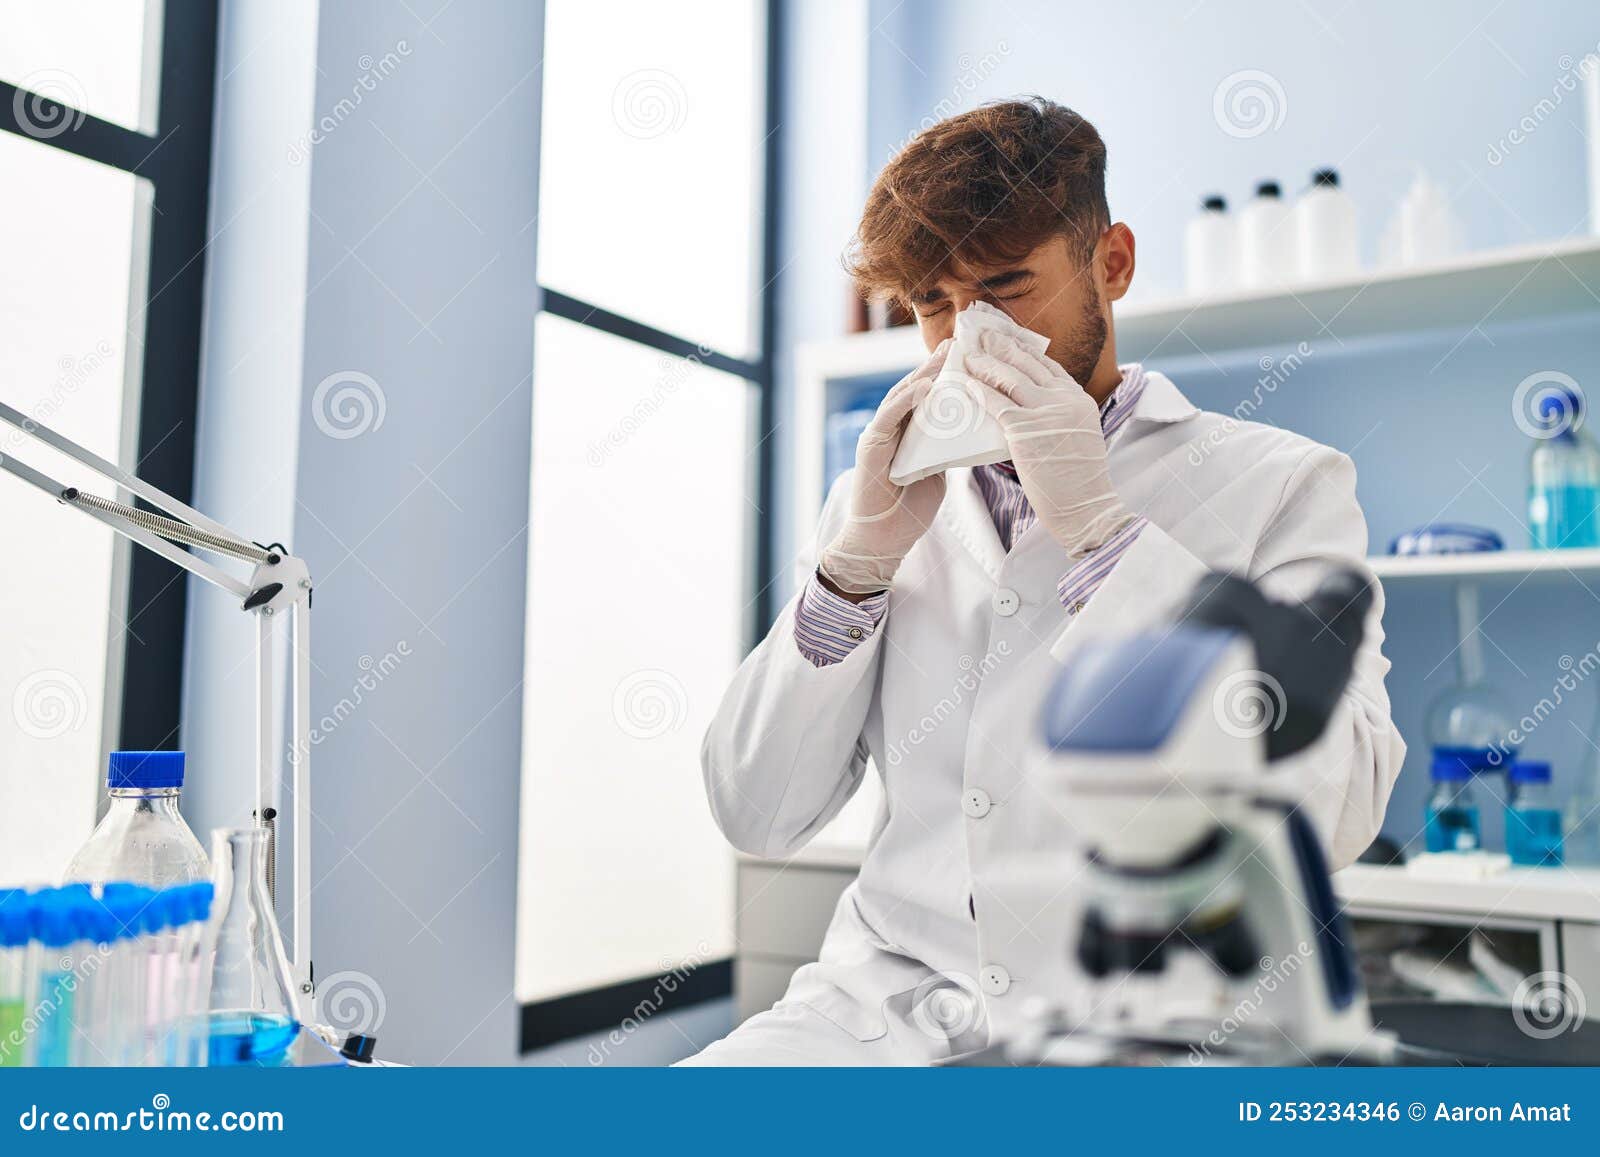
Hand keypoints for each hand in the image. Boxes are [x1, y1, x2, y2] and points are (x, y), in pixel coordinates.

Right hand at [818, 341, 952, 594]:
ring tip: (943, 355)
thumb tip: (970, 436)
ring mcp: (879, 436)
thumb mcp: (937, 475)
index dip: (944, 376)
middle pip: (915, 390)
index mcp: (906, 435)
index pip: (926, 399)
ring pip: (901, 397)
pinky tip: (923, 386)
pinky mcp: (871, 447)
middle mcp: (892, 430)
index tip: (967, 357)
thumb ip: (946, 452)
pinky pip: (890, 418)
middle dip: (935, 366)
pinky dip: (906, 400)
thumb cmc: (907, 512)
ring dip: (922, 374)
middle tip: (957, 344)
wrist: (882, 542)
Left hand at [965, 331, 1135, 556]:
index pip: (1048, 365)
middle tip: (983, 335)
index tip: (1008, 338)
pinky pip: (996, 402)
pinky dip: (979, 390)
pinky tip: (966, 384)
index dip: (1025, 350)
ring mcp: (1046, 412)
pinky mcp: (1026, 429)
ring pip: (1010, 377)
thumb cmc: (1079, 482)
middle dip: (1002, 346)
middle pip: (1027, 363)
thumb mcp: (1078, 437)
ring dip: (986, 363)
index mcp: (1079, 399)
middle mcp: (1065, 399)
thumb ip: (1059, 417)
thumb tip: (1035, 408)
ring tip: (968, 354)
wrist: (1086, 508)